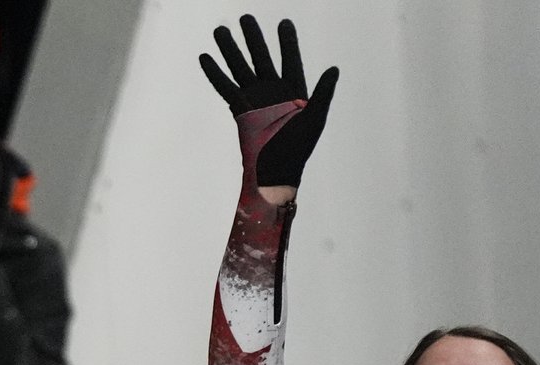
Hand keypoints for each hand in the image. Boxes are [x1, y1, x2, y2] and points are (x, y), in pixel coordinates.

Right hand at [199, 15, 338, 187]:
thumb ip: (324, 93)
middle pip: (260, 57)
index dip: (287, 42)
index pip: (290, 59)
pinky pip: (224, 87)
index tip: (283, 22)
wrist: (277, 171)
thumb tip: (334, 68)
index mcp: (293, 90)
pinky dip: (214, 73)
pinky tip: (205, 57)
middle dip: (252, 38)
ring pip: (239, 67)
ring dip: (230, 49)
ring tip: (220, 30)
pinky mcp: (240, 109)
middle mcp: (272, 90)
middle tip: (245, 18)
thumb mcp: (316, 118)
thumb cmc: (299, 148)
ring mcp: (254, 99)